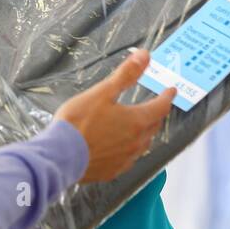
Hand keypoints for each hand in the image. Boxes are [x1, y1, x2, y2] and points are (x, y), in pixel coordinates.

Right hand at [55, 50, 175, 183]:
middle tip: (154, 107)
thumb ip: (125, 74)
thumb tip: (144, 57)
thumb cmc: (78, 124)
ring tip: (137, 127)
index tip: (170, 91)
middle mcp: (135, 143)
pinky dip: (127, 150)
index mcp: (136, 121)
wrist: (59, 157)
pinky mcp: (112, 171)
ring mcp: (124, 160)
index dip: (167, 97)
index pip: (160, 107)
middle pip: (153, 126)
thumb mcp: (102, 92)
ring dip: (143, 134)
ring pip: (142, 145)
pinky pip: (127, 159)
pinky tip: (118, 148)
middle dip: (155, 114)